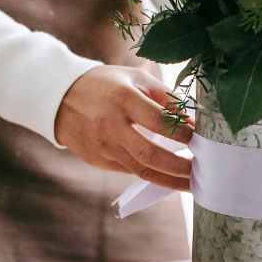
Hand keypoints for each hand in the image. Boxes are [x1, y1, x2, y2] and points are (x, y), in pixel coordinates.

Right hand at [54, 66, 193, 191]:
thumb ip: (167, 98)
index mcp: (122, 98)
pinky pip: (131, 171)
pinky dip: (154, 176)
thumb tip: (195, 122)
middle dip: (180, 167)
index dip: (184, 134)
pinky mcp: (97, 160)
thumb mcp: (137, 79)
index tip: (202, 140)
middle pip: (151, 155)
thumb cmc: (108, 85)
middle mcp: (109, 125)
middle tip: (202, 170)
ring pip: (142, 171)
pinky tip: (172, 177)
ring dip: (171, 180)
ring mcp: (102, 146)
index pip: (160, 122)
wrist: (59, 97)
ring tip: (193, 182)